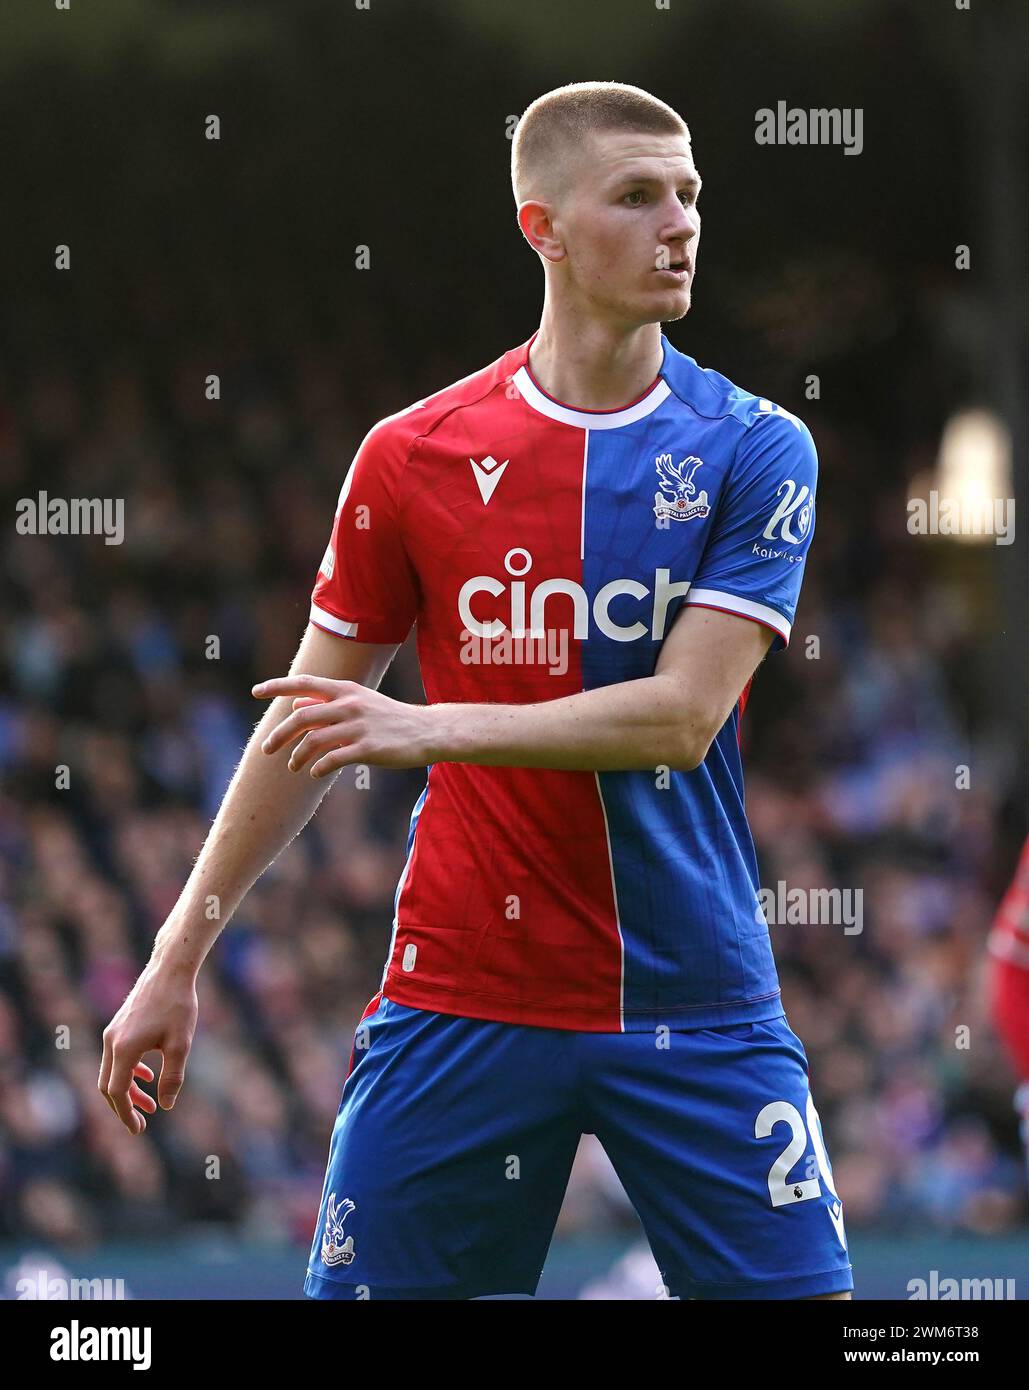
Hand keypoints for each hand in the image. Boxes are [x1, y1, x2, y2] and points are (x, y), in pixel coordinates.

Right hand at [98, 959, 197, 1134]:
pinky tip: (148, 1075)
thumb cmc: (178, 1006)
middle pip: (109, 1086)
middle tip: (143, 1122)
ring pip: (112, 1072)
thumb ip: (172, 1077)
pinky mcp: (118, 1025)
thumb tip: (166, 1106)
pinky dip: (129, 1071)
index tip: (139, 1129)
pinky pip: (117, 1057)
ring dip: (129, 1090)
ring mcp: (112, 1032)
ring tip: (151, 1103)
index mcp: (124, 1049)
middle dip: (124, 1107)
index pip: (117, 1092)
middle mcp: (111, 1042)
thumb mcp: (180, 1044)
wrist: (169, 971)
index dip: (126, 1114)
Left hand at [253, 674, 435, 774]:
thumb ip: (326, 704)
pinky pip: (332, 760)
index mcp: (345, 690)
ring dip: (297, 757)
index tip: (255, 691)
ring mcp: (359, 726)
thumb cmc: (389, 718)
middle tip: (266, 749)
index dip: (277, 686)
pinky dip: (318, 768)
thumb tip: (296, 704)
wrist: (426, 732)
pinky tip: (315, 773)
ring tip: (294, 767)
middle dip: (279, 735)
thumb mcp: (359, 703)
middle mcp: (349, 704)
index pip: (304, 683)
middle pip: (301, 717)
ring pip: (313, 741)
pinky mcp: (368, 749)